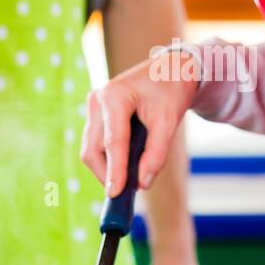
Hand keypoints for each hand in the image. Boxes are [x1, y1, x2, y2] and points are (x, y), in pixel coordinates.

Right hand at [81, 49, 198, 196]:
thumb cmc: (171, 90)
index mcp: (114, 96)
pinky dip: (109, 158)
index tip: (115, 194)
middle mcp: (97, 101)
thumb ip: (156, 153)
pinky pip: (97, 143)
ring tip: (129, 181)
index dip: (115, 170)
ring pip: (92, 149)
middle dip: (107, 173)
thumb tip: (143, 183)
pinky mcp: (97, 115)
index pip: (113, 142)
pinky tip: (125, 167)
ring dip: (108, 167)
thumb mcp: (169, 121)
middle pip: (93, 149)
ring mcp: (94, 107)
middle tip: (125, 195)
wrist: (171, 69)